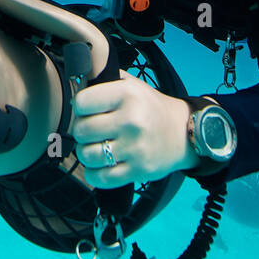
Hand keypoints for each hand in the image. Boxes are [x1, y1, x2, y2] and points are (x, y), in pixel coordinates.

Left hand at [70, 70, 196, 187]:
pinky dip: (94, 173)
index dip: (80, 107)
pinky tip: (101, 164)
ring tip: (97, 146)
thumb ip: (102, 81)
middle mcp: (132, 120)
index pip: (81, 102)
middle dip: (83, 131)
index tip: (88, 110)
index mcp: (128, 95)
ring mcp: (135, 148)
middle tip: (93, 130)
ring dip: (87, 152)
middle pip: (81, 130)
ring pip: (87, 155)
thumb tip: (74, 87)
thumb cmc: (150, 107)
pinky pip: (99, 178)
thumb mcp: (131, 84)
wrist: (184, 133)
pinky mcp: (138, 171)